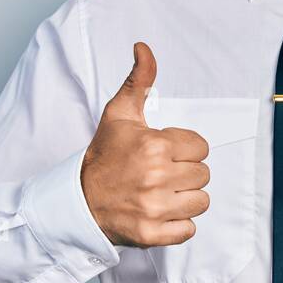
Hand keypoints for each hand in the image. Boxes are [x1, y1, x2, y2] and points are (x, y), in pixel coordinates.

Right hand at [80, 42, 210, 247]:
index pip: (201, 147)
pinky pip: (189, 229)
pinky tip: (159, 212)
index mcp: (155, 145)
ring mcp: (154, 208)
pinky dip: (177, 225)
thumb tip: (144, 47)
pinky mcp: (152, 234)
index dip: (184, 149)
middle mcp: (157, 177)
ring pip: (201, 201)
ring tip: (161, 193)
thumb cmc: (104, 156)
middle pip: (203, 174)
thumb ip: (140, 80)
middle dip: (185, 173)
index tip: (164, 153)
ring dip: (185, 199)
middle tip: (160, 173)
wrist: (78, 200)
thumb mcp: (119, 113)